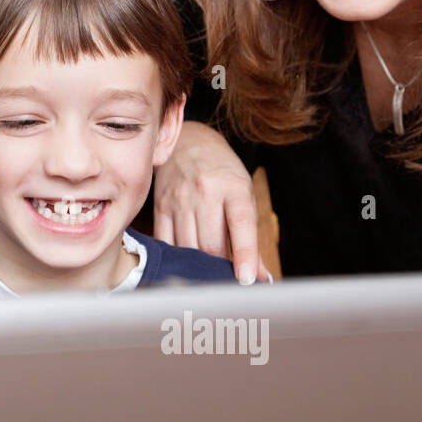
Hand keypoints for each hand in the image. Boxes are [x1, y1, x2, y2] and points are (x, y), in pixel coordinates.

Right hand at [153, 121, 268, 284]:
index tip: (247, 280)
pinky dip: (177, 257)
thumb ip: (250, 236)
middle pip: (211, 244)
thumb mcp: (244, 194)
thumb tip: (260, 276)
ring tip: (209, 271)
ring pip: (189, 247)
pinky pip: (166, 242)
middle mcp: (205, 191)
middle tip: (228, 278)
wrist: (188, 142)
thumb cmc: (221, 171)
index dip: (246, 254)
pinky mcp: (161, 206)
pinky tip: (185, 262)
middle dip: (222, 267)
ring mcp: (179, 199)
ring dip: (200, 265)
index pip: (241, 224)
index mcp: (233, 186)